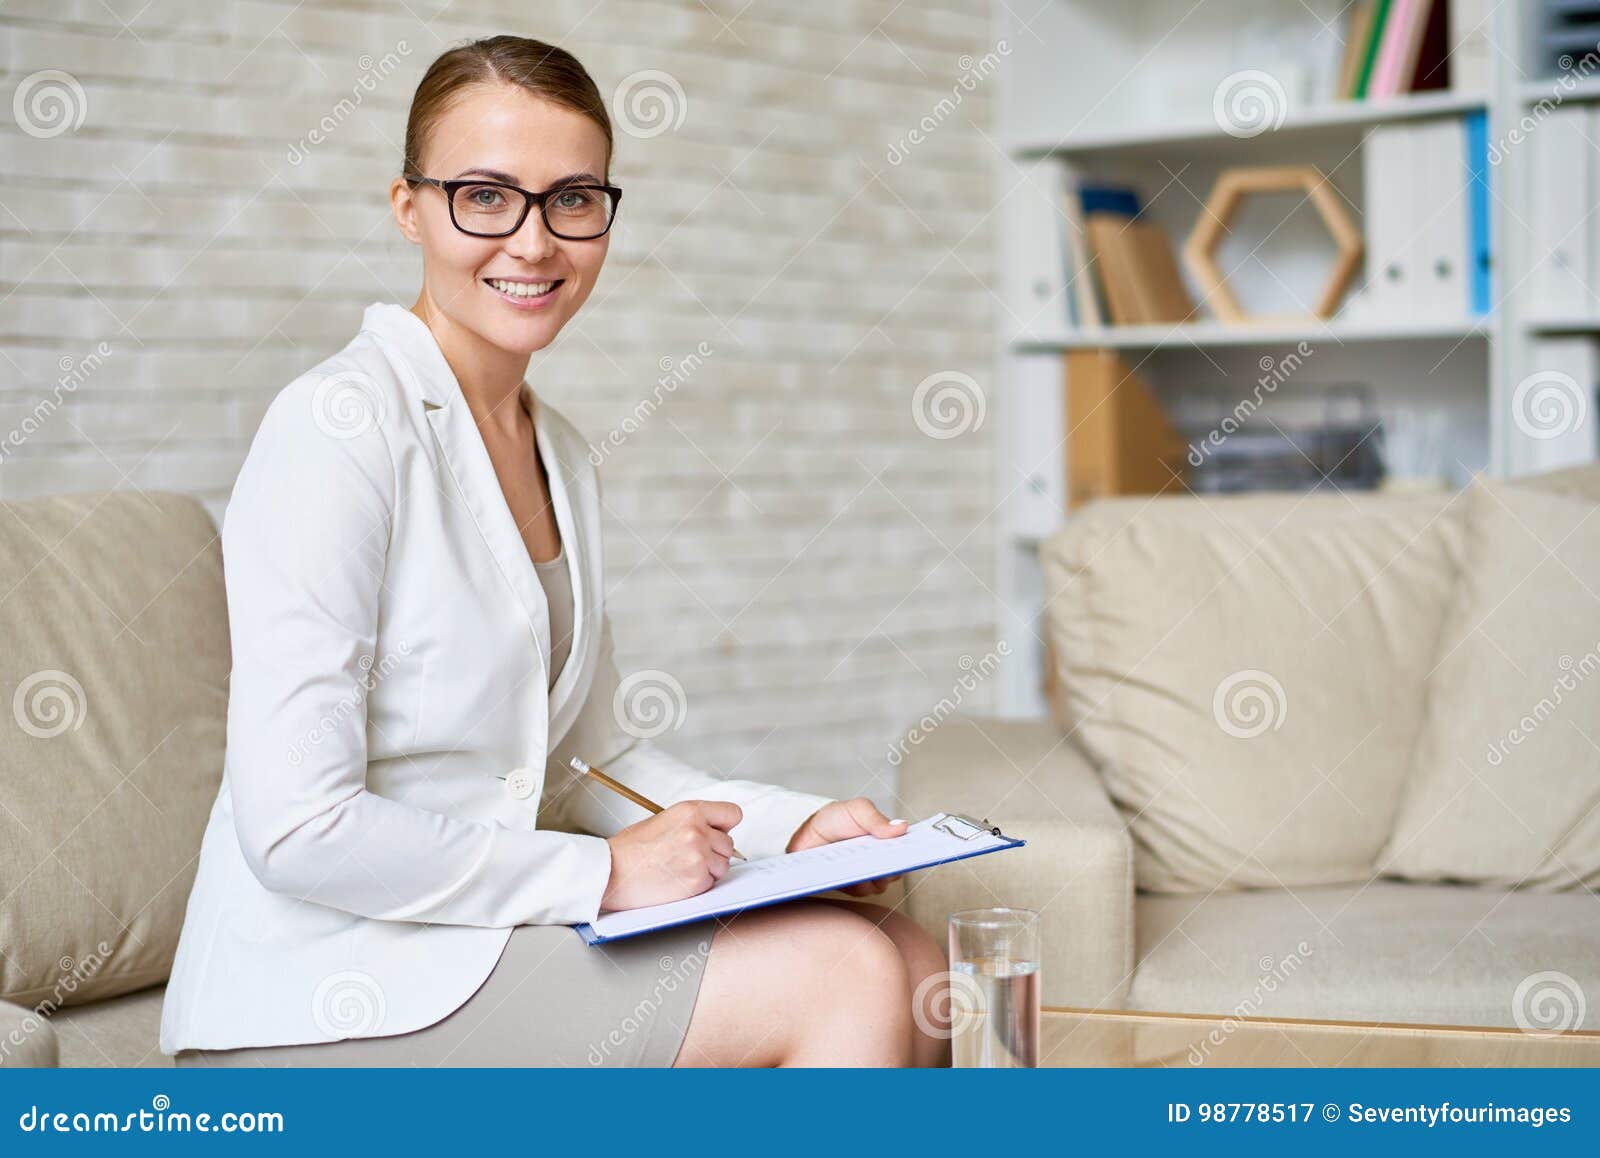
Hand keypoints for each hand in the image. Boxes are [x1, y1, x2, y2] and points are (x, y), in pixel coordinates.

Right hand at [600, 800, 741, 911]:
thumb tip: (719, 831)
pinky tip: (677, 879)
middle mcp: (698, 831)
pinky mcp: (696, 880)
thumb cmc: (632, 848)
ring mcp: (699, 857)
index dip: (725, 826)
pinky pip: (711, 882)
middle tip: (688, 856)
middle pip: (729, 844)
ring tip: (681, 867)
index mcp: (691, 811)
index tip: (718, 833)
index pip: (733, 814)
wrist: (612, 871)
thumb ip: (694, 821)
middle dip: (714, 851)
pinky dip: (698, 884)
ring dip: (708, 869)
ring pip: (722, 865)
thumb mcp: (665, 819)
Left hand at [785, 798, 908, 895]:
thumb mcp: (858, 809)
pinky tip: (847, 874)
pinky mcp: (851, 886)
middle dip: (889, 868)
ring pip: (879, 885)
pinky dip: (856, 884)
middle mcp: (880, 860)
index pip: (906, 852)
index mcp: (887, 841)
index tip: (906, 853)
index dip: (910, 853)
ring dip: (871, 877)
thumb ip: (877, 819)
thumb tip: (902, 827)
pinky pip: (860, 891)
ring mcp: (866, 875)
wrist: (807, 832)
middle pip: (895, 872)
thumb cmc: (836, 818)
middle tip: (879, 860)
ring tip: (859, 866)